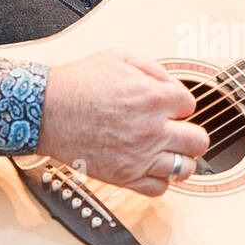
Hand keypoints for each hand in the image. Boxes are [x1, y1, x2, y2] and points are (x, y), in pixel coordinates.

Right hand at [37, 47, 209, 195]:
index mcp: (155, 98)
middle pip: (198, 141)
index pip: (191, 105)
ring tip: (166, 151)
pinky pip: (159, 188)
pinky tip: (150, 167)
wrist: (45, 111)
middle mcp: (152, 130)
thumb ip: (153, 68)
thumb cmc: (77, 83)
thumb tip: (171, 84)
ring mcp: (140, 156)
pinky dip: (159, 180)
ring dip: (179, 159)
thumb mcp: (119, 56)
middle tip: (177, 131)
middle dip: (190, 133)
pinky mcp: (124, 177)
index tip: (167, 106)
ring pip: (184, 168)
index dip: (178, 104)